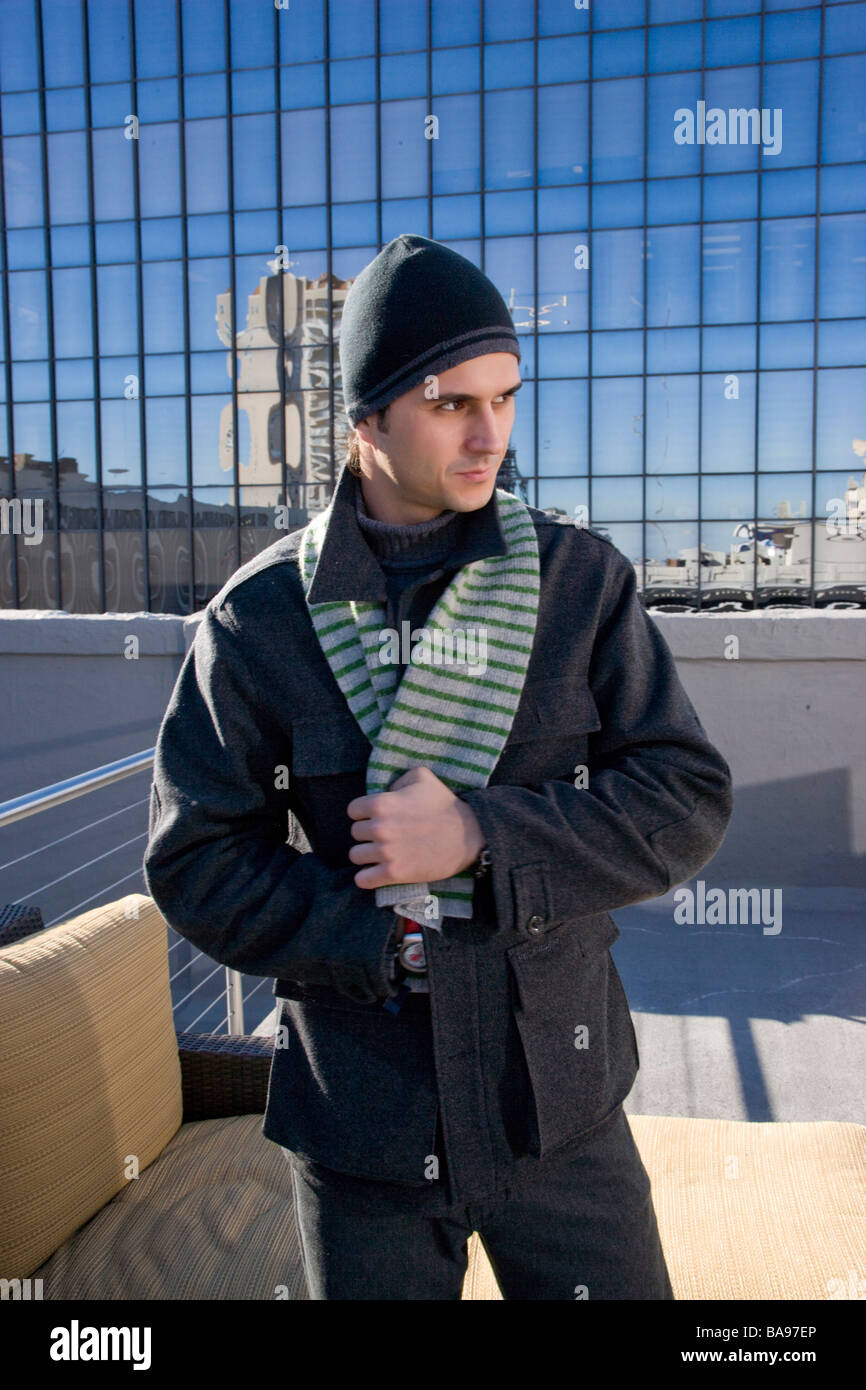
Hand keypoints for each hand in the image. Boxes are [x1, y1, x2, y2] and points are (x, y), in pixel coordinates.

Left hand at [346, 766, 484, 891]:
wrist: (468, 835)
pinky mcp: (394, 873)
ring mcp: (386, 852)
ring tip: (379, 854)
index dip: (363, 813)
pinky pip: (363, 880)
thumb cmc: (445, 804)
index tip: (374, 817)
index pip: (353, 810)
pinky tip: (375, 873)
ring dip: (366, 855)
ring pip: (356, 856)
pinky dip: (366, 878)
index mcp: (382, 803)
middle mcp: (380, 828)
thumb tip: (386, 791)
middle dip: (367, 834)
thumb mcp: (422, 777)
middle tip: (383, 835)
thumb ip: (398, 779)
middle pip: (355, 833)